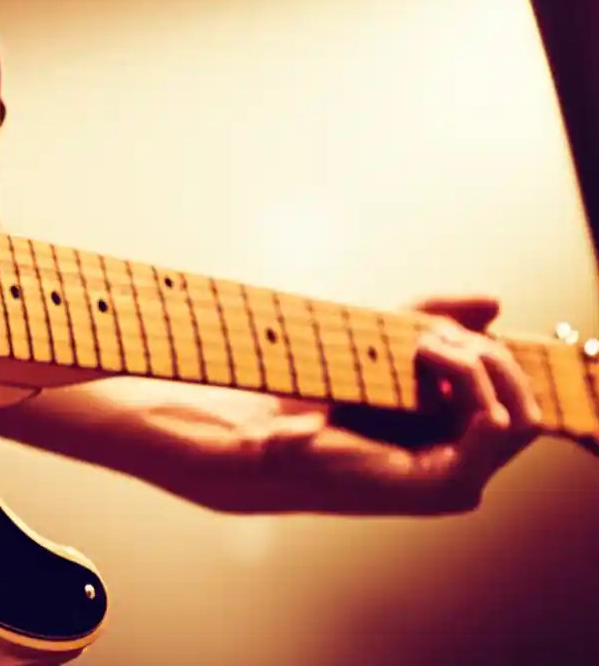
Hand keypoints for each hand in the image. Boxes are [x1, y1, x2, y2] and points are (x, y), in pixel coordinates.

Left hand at [287, 295, 540, 513]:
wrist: (262, 432)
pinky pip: (496, 425)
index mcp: (452, 441)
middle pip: (525, 403)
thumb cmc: (313, 393)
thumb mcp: (384, 343)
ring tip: (425, 342)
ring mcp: (460, 481)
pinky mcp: (446, 485)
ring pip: (523, 416)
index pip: (512, 393)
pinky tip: (425, 355)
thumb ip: (438, 321)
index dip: (489, 351)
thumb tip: (496, 301)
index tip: (437, 328)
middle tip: (431, 333)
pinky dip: (470, 380)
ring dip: (483, 363)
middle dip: (488, 353)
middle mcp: (463, 467)